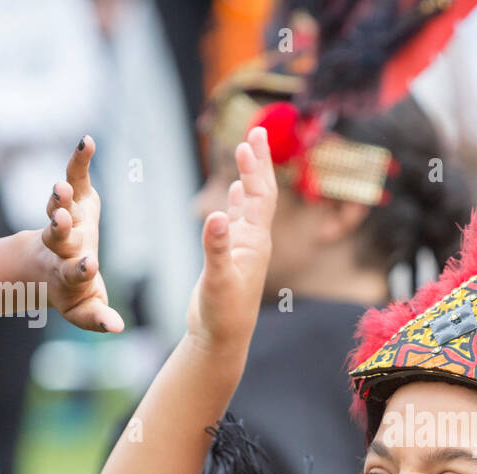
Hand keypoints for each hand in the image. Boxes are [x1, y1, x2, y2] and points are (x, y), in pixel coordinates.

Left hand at [37, 135, 124, 332]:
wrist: (44, 267)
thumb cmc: (74, 292)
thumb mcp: (86, 310)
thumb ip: (99, 318)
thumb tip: (118, 329)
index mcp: (67, 275)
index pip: (72, 272)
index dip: (80, 268)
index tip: (89, 264)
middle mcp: (60, 247)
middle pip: (56, 237)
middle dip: (60, 228)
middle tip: (61, 220)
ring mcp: (63, 221)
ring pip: (56, 208)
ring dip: (58, 198)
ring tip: (60, 186)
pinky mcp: (70, 198)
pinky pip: (74, 177)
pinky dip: (79, 160)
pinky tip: (87, 141)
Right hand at [185, 125, 275, 351]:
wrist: (220, 340)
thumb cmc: (222, 314)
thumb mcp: (217, 280)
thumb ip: (215, 248)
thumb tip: (215, 216)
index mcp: (255, 242)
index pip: (260, 196)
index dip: (257, 167)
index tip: (252, 138)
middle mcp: (254, 242)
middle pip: (259, 193)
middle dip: (258, 163)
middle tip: (256, 131)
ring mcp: (243, 248)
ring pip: (248, 204)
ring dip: (247, 178)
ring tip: (246, 152)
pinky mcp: (231, 256)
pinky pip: (236, 220)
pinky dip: (235, 201)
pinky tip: (232, 192)